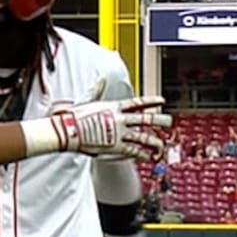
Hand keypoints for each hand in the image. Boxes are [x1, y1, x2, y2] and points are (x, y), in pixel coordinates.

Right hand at [40, 78, 171, 160]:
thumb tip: (100, 80)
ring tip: (161, 146)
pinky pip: (134, 151)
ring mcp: (120, 133)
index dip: (152, 101)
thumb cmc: (74, 117)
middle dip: (160, 120)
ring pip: (144, 137)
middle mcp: (120, 119)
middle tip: (169, 122)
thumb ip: (97, 90)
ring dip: (155, 142)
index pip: (138, 103)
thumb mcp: (88, 100)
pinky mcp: (116, 147)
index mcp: (114, 107)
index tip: (162, 100)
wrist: (67, 131)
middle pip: (147, 119)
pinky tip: (147, 156)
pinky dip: (142, 154)